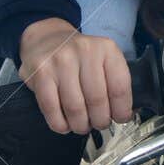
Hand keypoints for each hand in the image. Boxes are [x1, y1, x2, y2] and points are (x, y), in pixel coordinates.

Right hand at [17, 17, 134, 134]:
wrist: (47, 39)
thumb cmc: (80, 56)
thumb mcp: (103, 59)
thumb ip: (114, 83)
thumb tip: (123, 115)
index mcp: (106, 49)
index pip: (119, 87)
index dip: (121, 110)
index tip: (120, 119)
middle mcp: (84, 51)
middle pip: (97, 100)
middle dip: (100, 120)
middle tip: (99, 124)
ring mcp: (60, 61)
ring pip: (75, 108)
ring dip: (80, 125)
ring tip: (82, 125)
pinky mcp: (40, 73)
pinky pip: (51, 109)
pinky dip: (60, 124)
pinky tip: (65, 124)